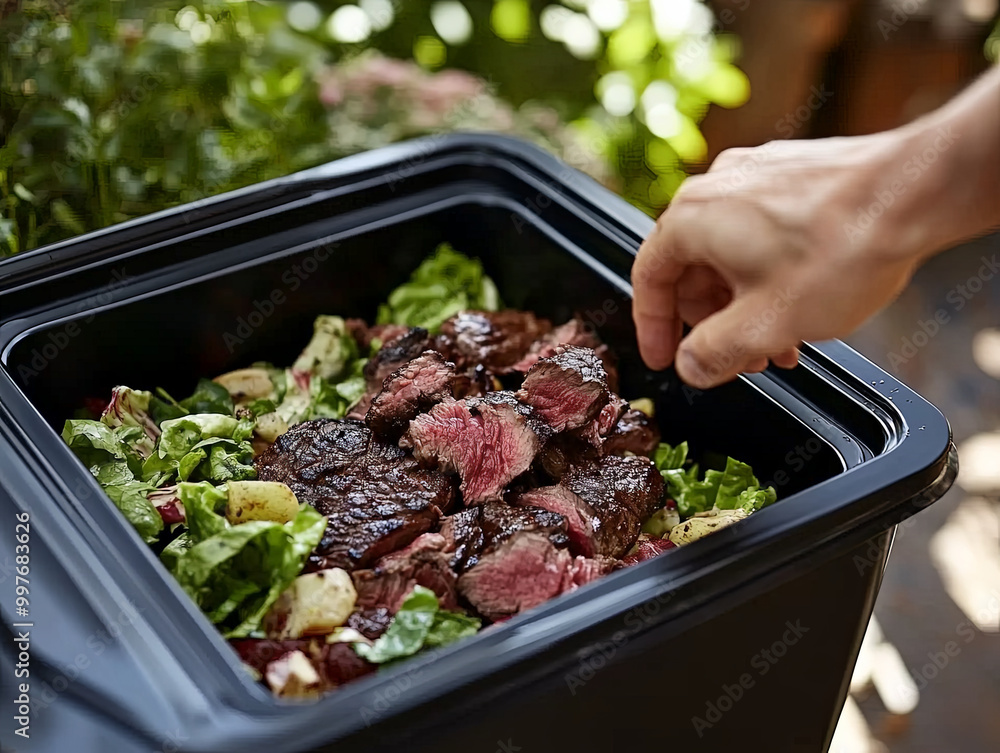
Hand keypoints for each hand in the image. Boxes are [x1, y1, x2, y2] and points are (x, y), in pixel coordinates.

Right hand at [631, 132, 928, 387]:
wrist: (917, 194)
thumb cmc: (841, 251)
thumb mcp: (764, 326)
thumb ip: (713, 354)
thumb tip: (691, 366)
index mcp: (691, 219)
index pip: (648, 280)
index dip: (653, 328)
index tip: (663, 357)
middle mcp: (716, 187)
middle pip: (691, 269)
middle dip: (714, 323)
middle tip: (740, 359)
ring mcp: (756, 174)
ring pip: (730, 252)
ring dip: (746, 303)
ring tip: (782, 341)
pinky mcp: (791, 174)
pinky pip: (762, 231)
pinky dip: (769, 273)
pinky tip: (802, 304)